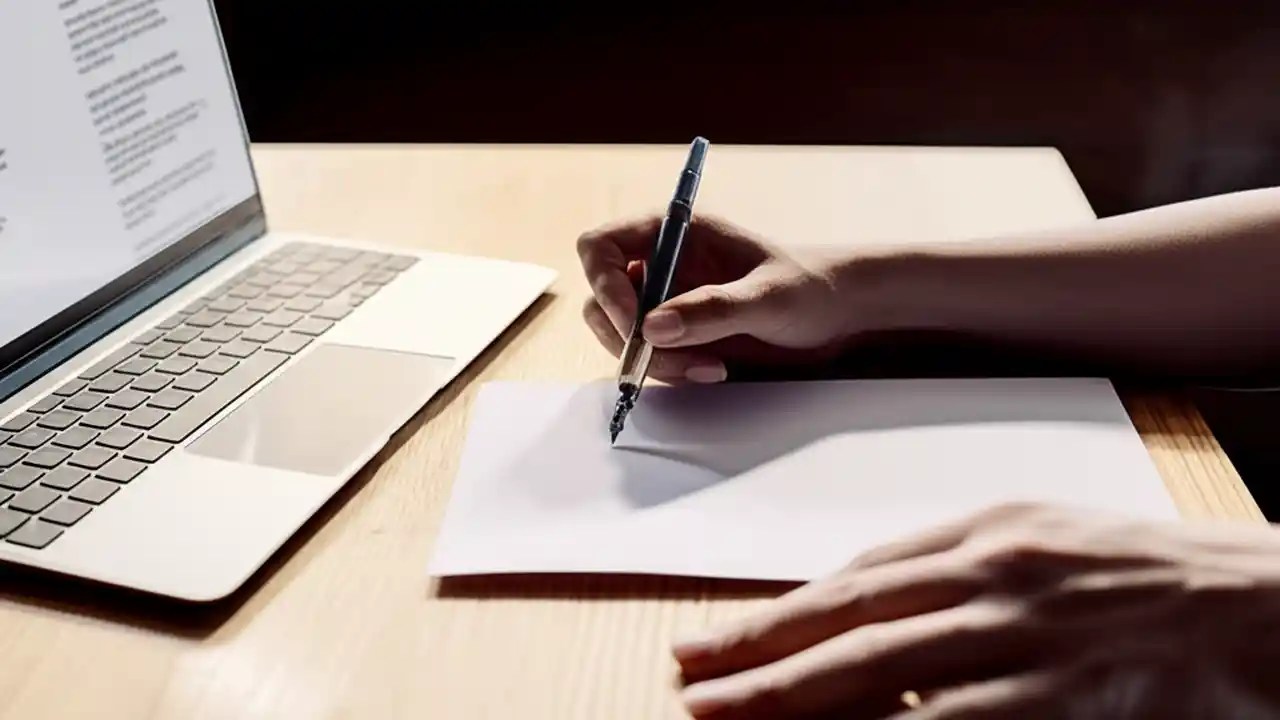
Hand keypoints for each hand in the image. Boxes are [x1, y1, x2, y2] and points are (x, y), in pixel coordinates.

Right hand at [577, 215, 852, 383]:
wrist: (838, 316)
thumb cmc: (809, 286)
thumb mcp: (767, 297)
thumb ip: (713, 309)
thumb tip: (652, 327)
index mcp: (674, 231)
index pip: (600, 247)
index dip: (604, 284)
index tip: (633, 323)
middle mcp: (661, 264)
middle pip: (601, 299)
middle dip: (628, 335)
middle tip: (669, 358)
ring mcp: (665, 302)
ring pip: (619, 335)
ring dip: (653, 360)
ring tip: (706, 367)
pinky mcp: (676, 336)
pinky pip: (646, 358)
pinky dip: (669, 372)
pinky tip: (713, 369)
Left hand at [672, 503, 1279, 718]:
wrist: (1260, 605)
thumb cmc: (1152, 573)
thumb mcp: (1045, 538)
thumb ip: (955, 565)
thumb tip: (866, 600)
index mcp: (986, 532)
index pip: (855, 578)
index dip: (778, 612)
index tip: (717, 636)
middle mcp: (992, 579)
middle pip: (848, 622)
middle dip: (757, 653)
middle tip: (690, 676)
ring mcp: (1021, 643)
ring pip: (878, 677)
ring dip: (791, 700)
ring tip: (724, 715)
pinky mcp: (1057, 705)